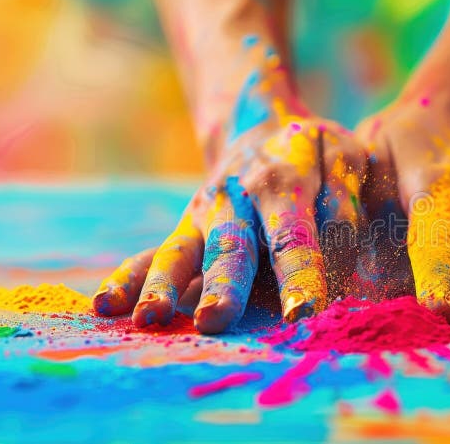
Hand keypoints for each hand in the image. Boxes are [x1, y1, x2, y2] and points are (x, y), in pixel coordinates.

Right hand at [93, 114, 366, 333]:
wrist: (259, 128)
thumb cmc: (313, 154)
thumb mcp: (341, 156)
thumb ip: (345, 200)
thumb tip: (342, 252)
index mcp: (282, 184)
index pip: (294, 237)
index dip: (300, 274)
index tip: (303, 312)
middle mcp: (234, 202)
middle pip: (229, 249)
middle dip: (223, 286)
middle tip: (216, 320)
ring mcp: (201, 218)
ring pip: (179, 253)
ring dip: (163, 286)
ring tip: (150, 319)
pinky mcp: (183, 232)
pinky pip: (150, 255)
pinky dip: (126, 279)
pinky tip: (104, 307)